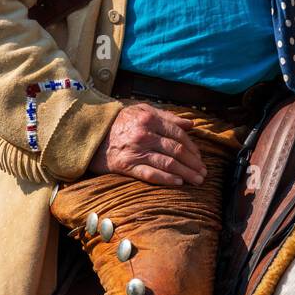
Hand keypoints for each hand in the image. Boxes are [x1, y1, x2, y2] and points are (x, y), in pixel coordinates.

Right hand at [87, 101, 207, 185]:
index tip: (200, 157)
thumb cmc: (120, 121)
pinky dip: (166, 179)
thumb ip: (167, 117)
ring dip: (185, 173)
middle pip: (176, 150)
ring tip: (197, 180)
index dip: (192, 147)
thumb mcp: (143, 111)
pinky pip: (150, 174)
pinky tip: (178, 183)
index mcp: (149, 119)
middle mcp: (144, 135)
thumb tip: (190, 123)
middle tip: (204, 172)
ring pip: (167, 163)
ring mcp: (135, 151)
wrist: (91, 134)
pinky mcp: (126, 166)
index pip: (178, 134)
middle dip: (193, 163)